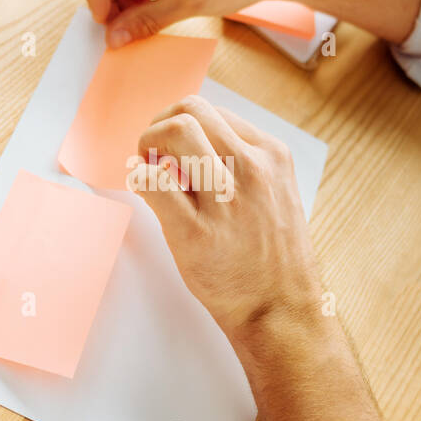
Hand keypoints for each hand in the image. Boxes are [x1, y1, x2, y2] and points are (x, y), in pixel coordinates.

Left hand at [127, 94, 323, 342]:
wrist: (281, 310)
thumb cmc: (273, 258)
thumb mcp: (272, 195)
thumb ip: (239, 167)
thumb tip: (188, 149)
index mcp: (271, 155)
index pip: (215, 111)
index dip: (183, 121)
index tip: (171, 144)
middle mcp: (252, 169)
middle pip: (192, 110)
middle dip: (160, 123)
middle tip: (151, 149)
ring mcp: (226, 199)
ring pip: (176, 132)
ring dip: (148, 142)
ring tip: (146, 166)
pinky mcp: (197, 232)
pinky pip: (155, 182)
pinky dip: (139, 177)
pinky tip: (143, 190)